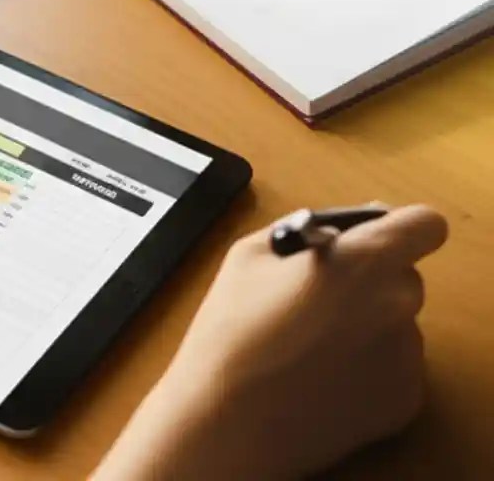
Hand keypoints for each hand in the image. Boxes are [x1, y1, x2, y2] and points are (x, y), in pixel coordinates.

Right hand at [94, 205, 446, 480]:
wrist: (224, 421)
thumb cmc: (229, 332)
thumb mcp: (248, 256)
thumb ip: (307, 232)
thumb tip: (345, 232)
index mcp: (364, 262)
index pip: (424, 225)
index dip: (398, 229)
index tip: (370, 242)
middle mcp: (398, 305)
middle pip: (403, 277)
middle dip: (367, 281)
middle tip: (314, 301)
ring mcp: (406, 357)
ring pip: (396, 324)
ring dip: (364, 326)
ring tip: (307, 348)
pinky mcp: (404, 401)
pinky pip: (393, 368)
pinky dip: (365, 368)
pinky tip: (319, 378)